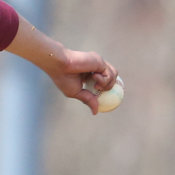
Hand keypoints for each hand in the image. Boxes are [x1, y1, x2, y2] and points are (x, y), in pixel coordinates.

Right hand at [4, 18, 118, 114]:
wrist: (59, 66)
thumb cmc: (63, 78)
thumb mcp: (76, 93)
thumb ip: (88, 100)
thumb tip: (95, 112)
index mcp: (89, 73)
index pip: (104, 79)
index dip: (105, 87)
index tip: (100, 95)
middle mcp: (96, 67)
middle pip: (112, 76)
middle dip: (108, 86)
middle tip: (98, 90)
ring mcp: (99, 63)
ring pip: (114, 74)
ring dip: (107, 84)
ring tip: (96, 86)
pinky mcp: (100, 61)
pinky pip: (110, 74)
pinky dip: (104, 80)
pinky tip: (94, 77)